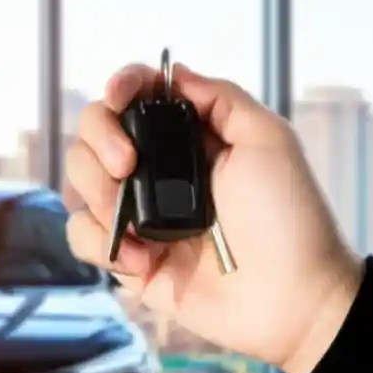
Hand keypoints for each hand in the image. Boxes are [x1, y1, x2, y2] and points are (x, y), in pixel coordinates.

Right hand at [65, 62, 364, 372]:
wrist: (292, 299)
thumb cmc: (289, 218)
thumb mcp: (268, 140)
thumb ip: (220, 97)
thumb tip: (173, 73)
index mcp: (189, 138)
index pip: (135, 97)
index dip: (119, 88)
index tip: (120, 98)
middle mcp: (157, 170)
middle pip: (92, 132)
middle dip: (100, 142)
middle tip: (128, 166)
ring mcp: (139, 214)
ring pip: (80, 181)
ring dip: (97, 193)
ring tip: (139, 223)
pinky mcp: (128, 258)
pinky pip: (82, 235)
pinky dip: (103, 243)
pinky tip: (143, 260)